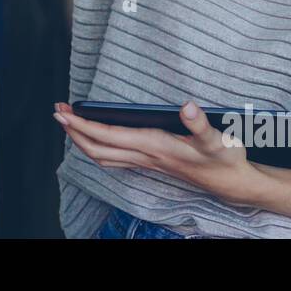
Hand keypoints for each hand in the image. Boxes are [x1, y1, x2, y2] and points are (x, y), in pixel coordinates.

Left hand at [53, 101, 268, 207]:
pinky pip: (115, 158)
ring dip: (83, 139)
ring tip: (70, 122)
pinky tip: (97, 138)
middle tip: (58, 111)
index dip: (83, 125)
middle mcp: (146, 156)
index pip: (108, 136)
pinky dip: (99, 147)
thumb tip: (187, 106)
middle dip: (74, 131)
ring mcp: (147, 162)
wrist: (232, 183)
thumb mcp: (217, 139)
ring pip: (104, 156)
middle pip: (98, 148)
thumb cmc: (224, 160)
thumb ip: (200, 124)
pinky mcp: (152, 163)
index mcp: (155, 146)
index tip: (64, 112)